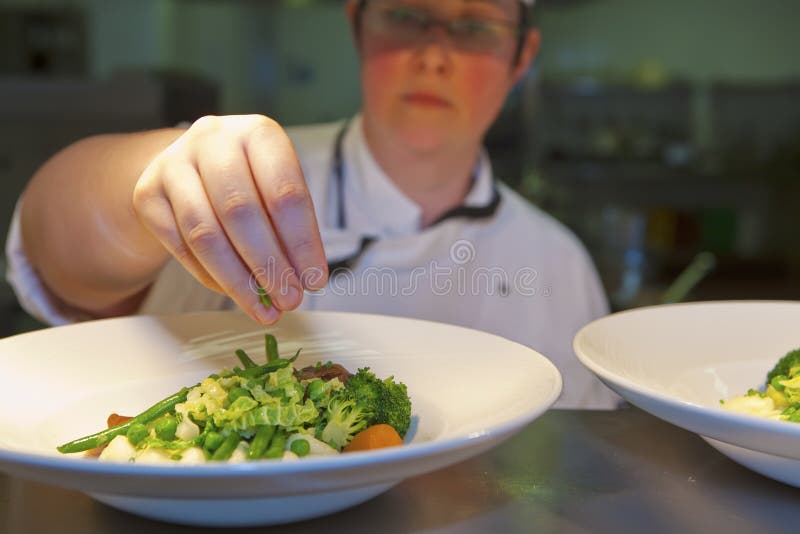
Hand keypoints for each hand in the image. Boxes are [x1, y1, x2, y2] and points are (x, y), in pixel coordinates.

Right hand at [132, 115, 327, 323]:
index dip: (302, 242)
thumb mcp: (278, 189)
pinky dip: (211, 277)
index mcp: (258, 133)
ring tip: (264, 309)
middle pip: (241, 213)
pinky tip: (234, 293)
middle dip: (269, 265)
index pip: (285, 193)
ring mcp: (173, 163)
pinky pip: (180, 246)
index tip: (315, 280)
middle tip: (289, 300)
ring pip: (205, 234)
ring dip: (239, 280)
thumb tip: (305, 280)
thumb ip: (291, 228)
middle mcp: (213, 138)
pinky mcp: (147, 193)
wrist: (190, 165)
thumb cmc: (249, 180)